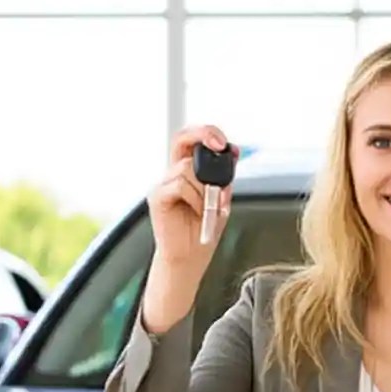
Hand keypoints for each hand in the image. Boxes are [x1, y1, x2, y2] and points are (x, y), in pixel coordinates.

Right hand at [147, 125, 238, 272]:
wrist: (189, 258)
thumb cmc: (203, 231)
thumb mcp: (221, 200)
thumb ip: (224, 179)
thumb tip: (232, 155)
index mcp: (188, 172)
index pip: (192, 140)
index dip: (208, 133)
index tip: (227, 144)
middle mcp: (173, 174)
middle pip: (182, 138)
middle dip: (204, 134)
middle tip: (221, 146)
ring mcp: (163, 184)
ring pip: (188, 168)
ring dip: (206, 188)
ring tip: (208, 208)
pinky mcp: (157, 197)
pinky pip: (180, 185)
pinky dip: (196, 198)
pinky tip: (199, 212)